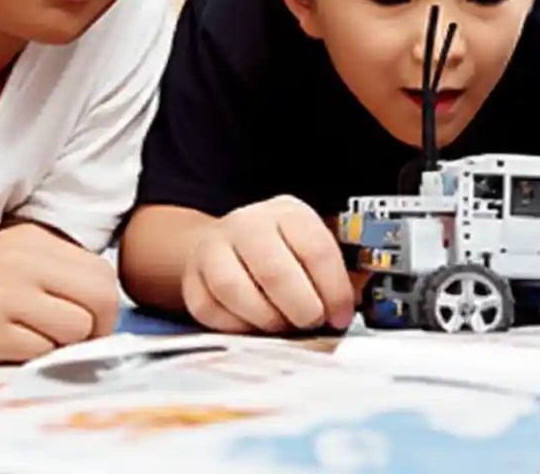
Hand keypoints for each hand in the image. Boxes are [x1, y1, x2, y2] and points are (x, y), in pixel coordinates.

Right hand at [0, 226, 119, 363]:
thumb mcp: (10, 257)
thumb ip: (53, 272)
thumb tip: (99, 307)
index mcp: (35, 241)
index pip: (101, 273)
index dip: (106, 306)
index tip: (92, 323)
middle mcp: (26, 263)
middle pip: (101, 297)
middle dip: (101, 327)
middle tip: (81, 341)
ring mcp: (6, 296)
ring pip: (76, 327)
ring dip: (66, 344)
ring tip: (37, 342)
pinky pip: (40, 350)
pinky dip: (38, 356)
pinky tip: (12, 348)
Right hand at [183, 195, 354, 333]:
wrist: (226, 244)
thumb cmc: (282, 252)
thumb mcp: (312, 250)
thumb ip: (334, 277)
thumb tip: (347, 310)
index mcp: (288, 213)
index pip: (316, 249)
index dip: (334, 289)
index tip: (340, 315)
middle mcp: (248, 224)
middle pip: (274, 271)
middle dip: (300, 307)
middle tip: (311, 322)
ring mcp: (214, 248)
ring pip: (234, 289)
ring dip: (266, 318)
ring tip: (283, 326)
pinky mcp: (192, 277)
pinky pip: (210, 309)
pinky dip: (236, 325)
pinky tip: (253, 324)